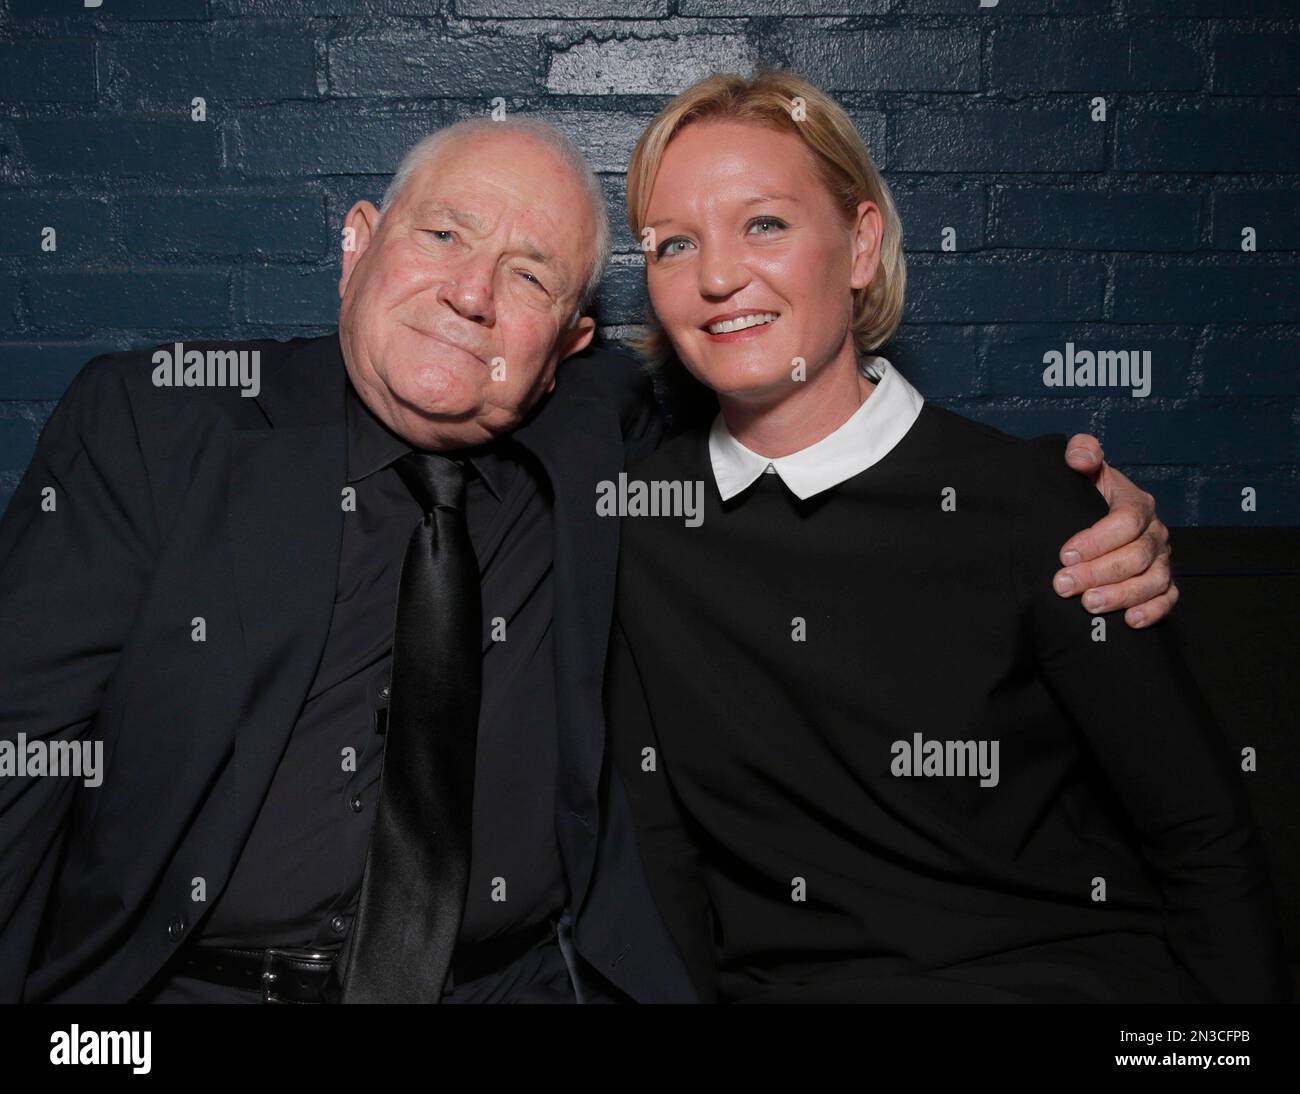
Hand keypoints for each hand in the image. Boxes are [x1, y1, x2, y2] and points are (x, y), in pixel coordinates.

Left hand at [1054, 434, 1176, 627]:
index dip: (1097, 539)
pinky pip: (1167, 599)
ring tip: (1088, 605)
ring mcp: (1160, 559)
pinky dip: (1152, 611)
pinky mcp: (1161, 583)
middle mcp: (1154, 532)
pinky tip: (1130, 621)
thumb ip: (1081, 452)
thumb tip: (1081, 458)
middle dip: (1099, 572)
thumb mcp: (1080, 467)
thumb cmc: (1083, 493)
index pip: (1126, 521)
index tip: (1065, 554)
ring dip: (1121, 596)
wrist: (1088, 517)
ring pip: (1153, 581)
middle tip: (1063, 585)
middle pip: (1136, 555)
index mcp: (1136, 503)